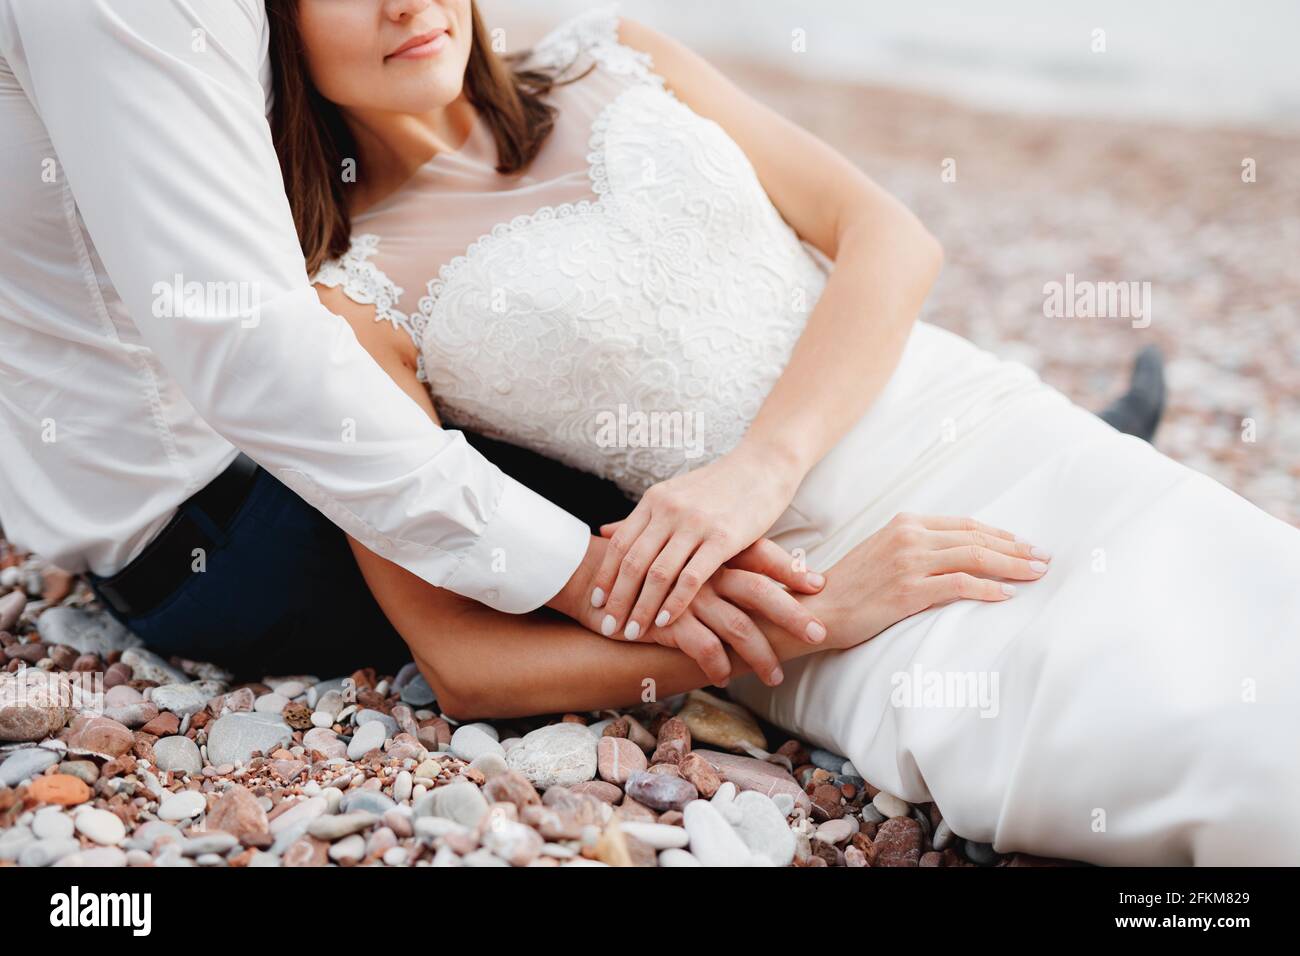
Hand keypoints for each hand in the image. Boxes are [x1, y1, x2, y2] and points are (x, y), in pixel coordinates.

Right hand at [550, 534, 824, 685]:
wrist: (588, 573)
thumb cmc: (640, 567)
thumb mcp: (678, 557)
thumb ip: (709, 560)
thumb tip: (742, 573)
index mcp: (711, 548)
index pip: (761, 554)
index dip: (791, 569)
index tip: (821, 585)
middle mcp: (705, 569)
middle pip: (761, 590)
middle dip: (793, 614)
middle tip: (819, 634)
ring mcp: (687, 594)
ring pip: (738, 625)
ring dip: (761, 654)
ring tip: (776, 677)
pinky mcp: (667, 620)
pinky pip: (702, 646)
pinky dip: (717, 665)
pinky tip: (724, 680)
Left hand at [588, 443, 803, 643]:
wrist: (764, 464)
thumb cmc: (719, 485)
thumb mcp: (674, 494)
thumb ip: (641, 517)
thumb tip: (603, 532)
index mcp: (655, 501)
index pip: (620, 544)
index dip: (604, 575)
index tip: (595, 602)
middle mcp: (669, 510)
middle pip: (632, 562)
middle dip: (617, 599)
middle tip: (608, 627)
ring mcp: (695, 524)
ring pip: (657, 573)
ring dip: (642, 607)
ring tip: (632, 633)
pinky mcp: (724, 537)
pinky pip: (692, 577)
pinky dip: (675, 603)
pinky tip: (665, 622)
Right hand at [801, 512, 1051, 647]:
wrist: (817, 607)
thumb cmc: (850, 586)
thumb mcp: (882, 552)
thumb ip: (915, 547)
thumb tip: (953, 555)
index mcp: (905, 523)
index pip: (965, 525)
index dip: (1000, 534)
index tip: (1024, 545)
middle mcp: (910, 536)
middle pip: (977, 538)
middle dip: (1016, 548)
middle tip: (1044, 558)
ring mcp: (909, 562)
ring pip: (975, 557)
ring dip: (1012, 566)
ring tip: (1036, 574)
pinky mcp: (909, 590)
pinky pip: (959, 585)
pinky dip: (988, 589)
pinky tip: (1006, 595)